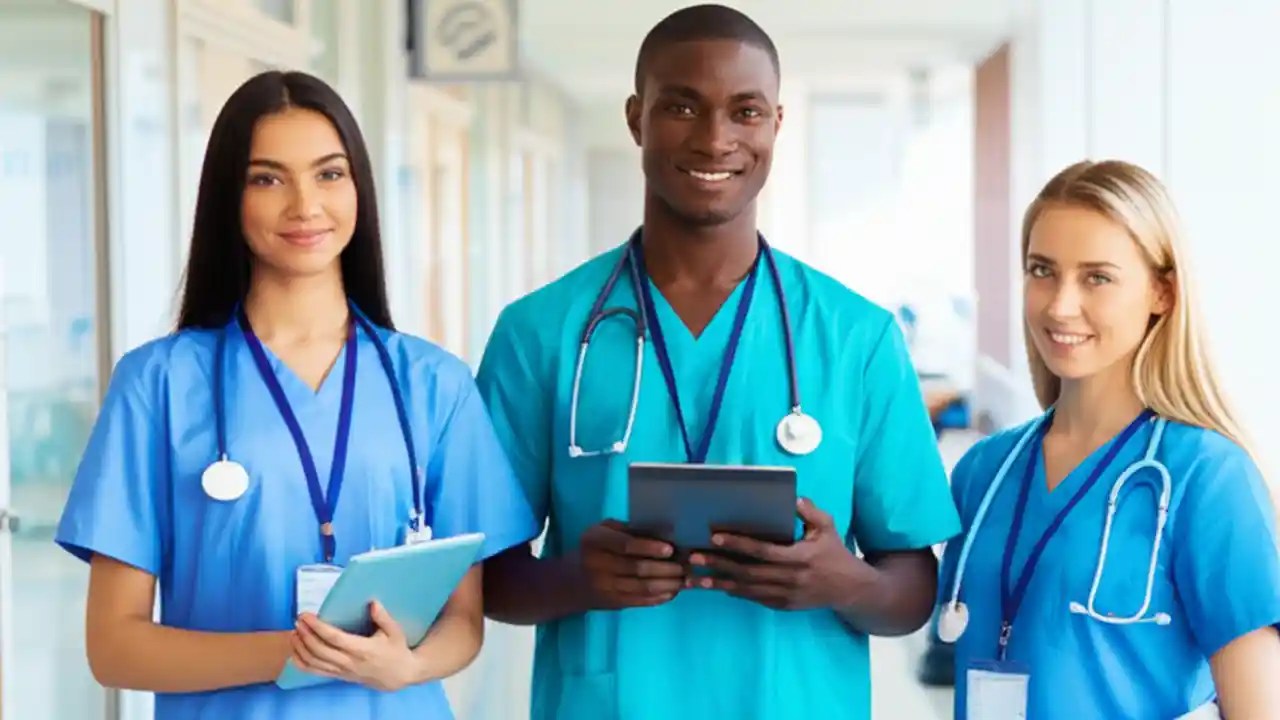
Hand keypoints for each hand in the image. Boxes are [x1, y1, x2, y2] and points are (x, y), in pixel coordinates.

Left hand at [291, 601, 419, 690]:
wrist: (398, 675)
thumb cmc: (396, 650)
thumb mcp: (395, 632)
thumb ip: (383, 617)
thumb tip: (372, 602)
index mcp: (363, 649)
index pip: (334, 638)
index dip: (318, 627)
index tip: (307, 615)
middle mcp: (349, 662)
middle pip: (319, 650)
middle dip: (305, 634)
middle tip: (298, 619)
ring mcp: (342, 671)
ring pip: (314, 663)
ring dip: (300, 647)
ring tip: (295, 631)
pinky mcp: (338, 676)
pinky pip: (315, 672)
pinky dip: (301, 662)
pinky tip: (295, 650)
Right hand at [579, 519, 686, 609]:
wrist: (571, 582)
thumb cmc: (595, 548)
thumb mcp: (603, 530)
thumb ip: (628, 529)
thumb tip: (664, 531)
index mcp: (595, 541)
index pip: (625, 546)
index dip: (649, 547)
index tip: (670, 548)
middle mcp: (598, 565)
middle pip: (638, 568)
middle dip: (666, 568)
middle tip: (685, 564)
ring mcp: (606, 588)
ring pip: (643, 587)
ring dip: (668, 584)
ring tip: (685, 578)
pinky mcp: (614, 603)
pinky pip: (642, 601)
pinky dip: (660, 597)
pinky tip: (674, 590)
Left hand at [690, 498, 873, 610]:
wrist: (850, 590)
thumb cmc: (835, 553)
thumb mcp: (828, 527)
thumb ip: (810, 512)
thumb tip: (792, 498)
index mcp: (800, 557)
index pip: (763, 550)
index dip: (738, 544)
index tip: (715, 536)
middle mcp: (791, 578)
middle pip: (748, 572)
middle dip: (718, 565)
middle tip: (693, 558)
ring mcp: (786, 595)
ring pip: (747, 590)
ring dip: (719, 584)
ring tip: (694, 579)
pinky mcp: (783, 606)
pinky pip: (754, 599)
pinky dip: (735, 592)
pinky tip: (717, 586)